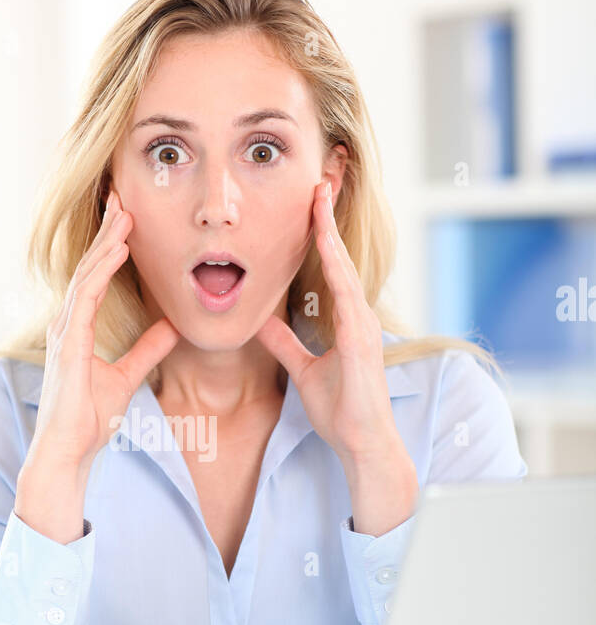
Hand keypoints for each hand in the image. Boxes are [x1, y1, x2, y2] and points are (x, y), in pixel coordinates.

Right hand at [29, 189, 179, 476]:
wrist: (67, 450)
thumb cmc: (87, 419)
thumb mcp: (127, 376)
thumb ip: (147, 350)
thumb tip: (172, 327)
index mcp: (76, 329)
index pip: (94, 277)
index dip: (110, 247)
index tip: (126, 220)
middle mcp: (66, 324)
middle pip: (88, 267)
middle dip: (106, 233)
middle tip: (123, 198)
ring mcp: (64, 332)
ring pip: (86, 275)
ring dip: (106, 243)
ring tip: (124, 215)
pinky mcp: (69, 343)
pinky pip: (86, 297)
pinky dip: (102, 271)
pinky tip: (118, 250)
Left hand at [255, 180, 417, 534]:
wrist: (362, 443)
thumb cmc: (342, 410)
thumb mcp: (303, 370)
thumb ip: (285, 344)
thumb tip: (262, 323)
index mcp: (345, 321)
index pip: (329, 268)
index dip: (319, 235)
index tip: (310, 203)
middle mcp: (358, 316)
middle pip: (340, 257)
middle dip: (329, 220)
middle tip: (319, 181)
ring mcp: (363, 326)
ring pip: (344, 269)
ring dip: (331, 233)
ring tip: (319, 199)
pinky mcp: (361, 341)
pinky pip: (347, 296)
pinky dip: (337, 268)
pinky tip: (325, 245)